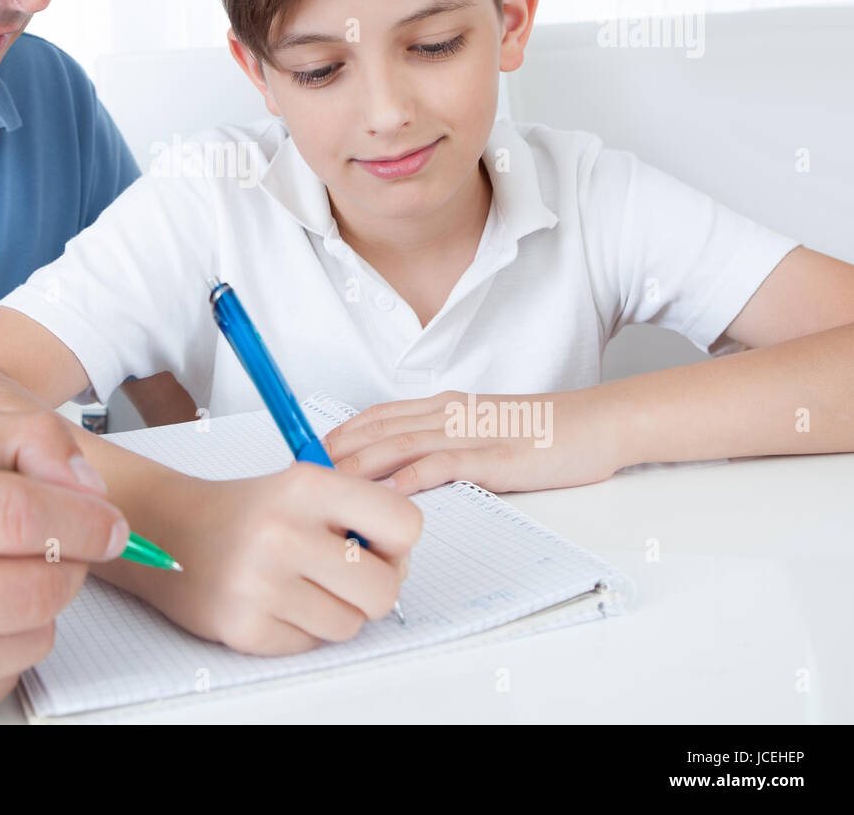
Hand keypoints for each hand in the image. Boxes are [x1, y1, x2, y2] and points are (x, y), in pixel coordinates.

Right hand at [0, 407, 127, 722]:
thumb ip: (20, 438)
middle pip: (30, 588)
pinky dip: (6, 650)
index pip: (13, 517)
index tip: (111, 521)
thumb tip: (88, 487)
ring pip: (29, 640)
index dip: (82, 519)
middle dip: (73, 565)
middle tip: (70, 549)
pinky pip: (3, 683)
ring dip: (39, 607)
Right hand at [142, 464, 423, 654]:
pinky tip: (272, 601)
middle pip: (384, 590)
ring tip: (298, 584)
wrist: (168, 529)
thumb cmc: (247, 511)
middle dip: (371, 589)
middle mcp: (283, 532)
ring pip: (349, 625)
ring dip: (332, 611)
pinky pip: (310, 645)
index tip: (374, 543)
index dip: (397, 543)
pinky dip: (299, 629)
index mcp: (306, 485)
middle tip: (343, 575)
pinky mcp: (245, 628)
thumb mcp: (301, 485)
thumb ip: (357, 512)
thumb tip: (402, 558)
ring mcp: (261, 584)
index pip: (404, 524)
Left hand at [323, 390, 623, 493]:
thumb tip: (407, 470)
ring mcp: (472, 433)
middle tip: (303, 471)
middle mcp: (451, 413)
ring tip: (329, 482)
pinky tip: (391, 492)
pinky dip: (415, 476)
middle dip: (338, 450)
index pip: (380, 415)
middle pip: (381, 429)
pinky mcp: (496, 455)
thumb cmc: (543, 432)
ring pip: (403, 444)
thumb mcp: (483, 431)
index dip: (342, 432)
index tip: (310, 450)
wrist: (595, 423)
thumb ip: (446, 444)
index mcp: (446, 407)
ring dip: (362, 464)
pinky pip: (447, 463)